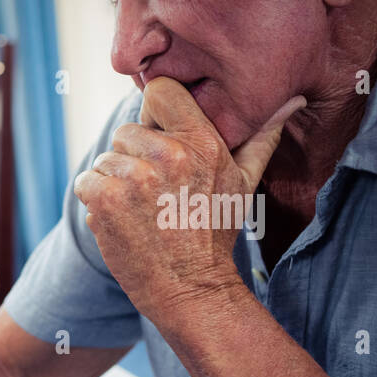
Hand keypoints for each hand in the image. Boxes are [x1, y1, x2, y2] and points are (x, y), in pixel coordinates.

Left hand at [72, 77, 304, 321]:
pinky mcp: (106, 198)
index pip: (159, 90)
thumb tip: (290, 101)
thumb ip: (260, 137)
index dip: (154, 112)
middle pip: (126, 131)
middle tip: (155, 191)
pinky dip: (95, 199)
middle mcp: (168, 153)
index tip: (159, 135)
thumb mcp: (243, 181)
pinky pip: (86, 181)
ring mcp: (134, 176)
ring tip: (140, 208)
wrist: (190, 287)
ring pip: (105, 159)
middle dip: (134, 157)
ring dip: (115, 182)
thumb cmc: (215, 233)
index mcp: (202, 140)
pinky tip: (121, 218)